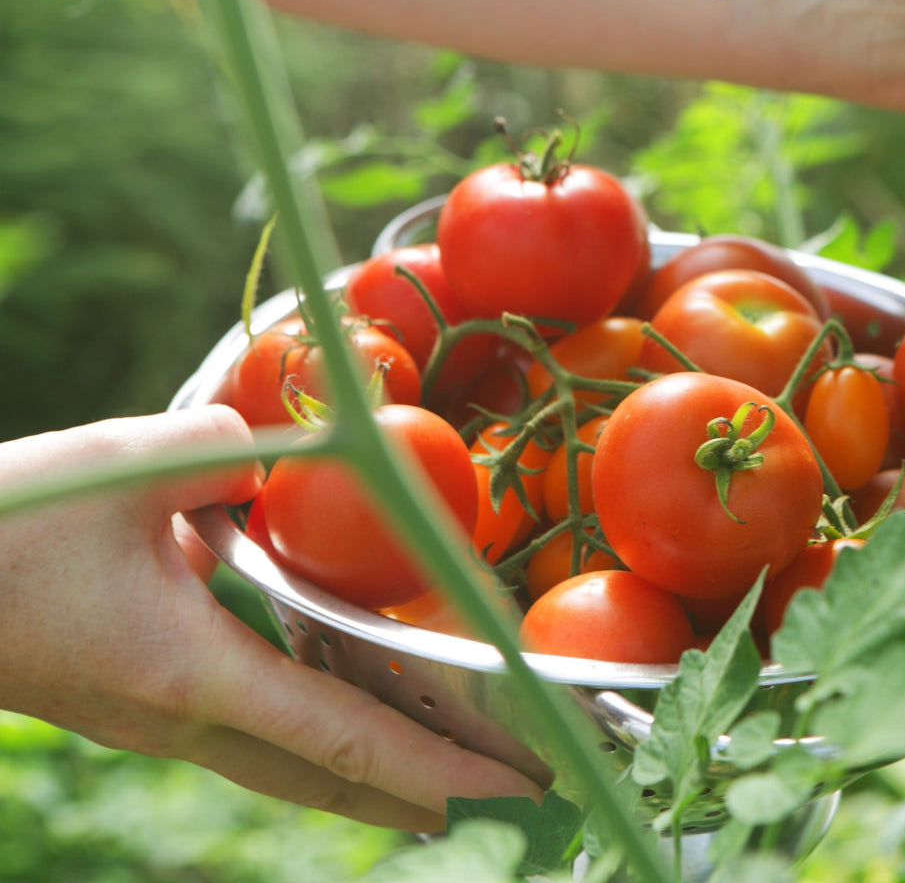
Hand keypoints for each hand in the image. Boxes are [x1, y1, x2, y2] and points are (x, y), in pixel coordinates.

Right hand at [0, 406, 542, 829]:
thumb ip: (227, 450)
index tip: (511, 786)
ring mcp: (162, 724)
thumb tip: (285, 456)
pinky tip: (336, 725)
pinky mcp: (143, 706)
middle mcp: (188, 718)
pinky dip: (317, 748)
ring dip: (372, 779)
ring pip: (292, 771)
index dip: (437, 766)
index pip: (345, 737)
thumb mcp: (126, 465)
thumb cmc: (8, 529)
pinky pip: (255, 741)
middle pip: (331, 778)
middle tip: (506, 795)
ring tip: (443, 781)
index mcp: (195, 672)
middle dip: (425, 791)